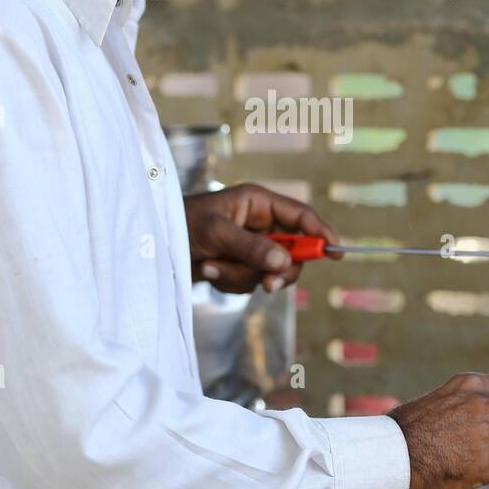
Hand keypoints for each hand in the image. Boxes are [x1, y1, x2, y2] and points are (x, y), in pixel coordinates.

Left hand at [183, 183, 341, 293]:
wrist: (152, 247)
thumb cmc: (180, 224)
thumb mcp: (215, 233)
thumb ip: (251, 247)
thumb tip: (283, 264)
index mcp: (257, 203)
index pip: (300, 216)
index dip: (321, 233)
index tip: (336, 252)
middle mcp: (257, 224)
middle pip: (291, 251)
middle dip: (277, 270)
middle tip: (268, 285)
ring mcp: (248, 246)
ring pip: (269, 272)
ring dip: (241, 276)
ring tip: (211, 266)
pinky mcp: (237, 265)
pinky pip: (250, 282)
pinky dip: (230, 281)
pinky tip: (207, 270)